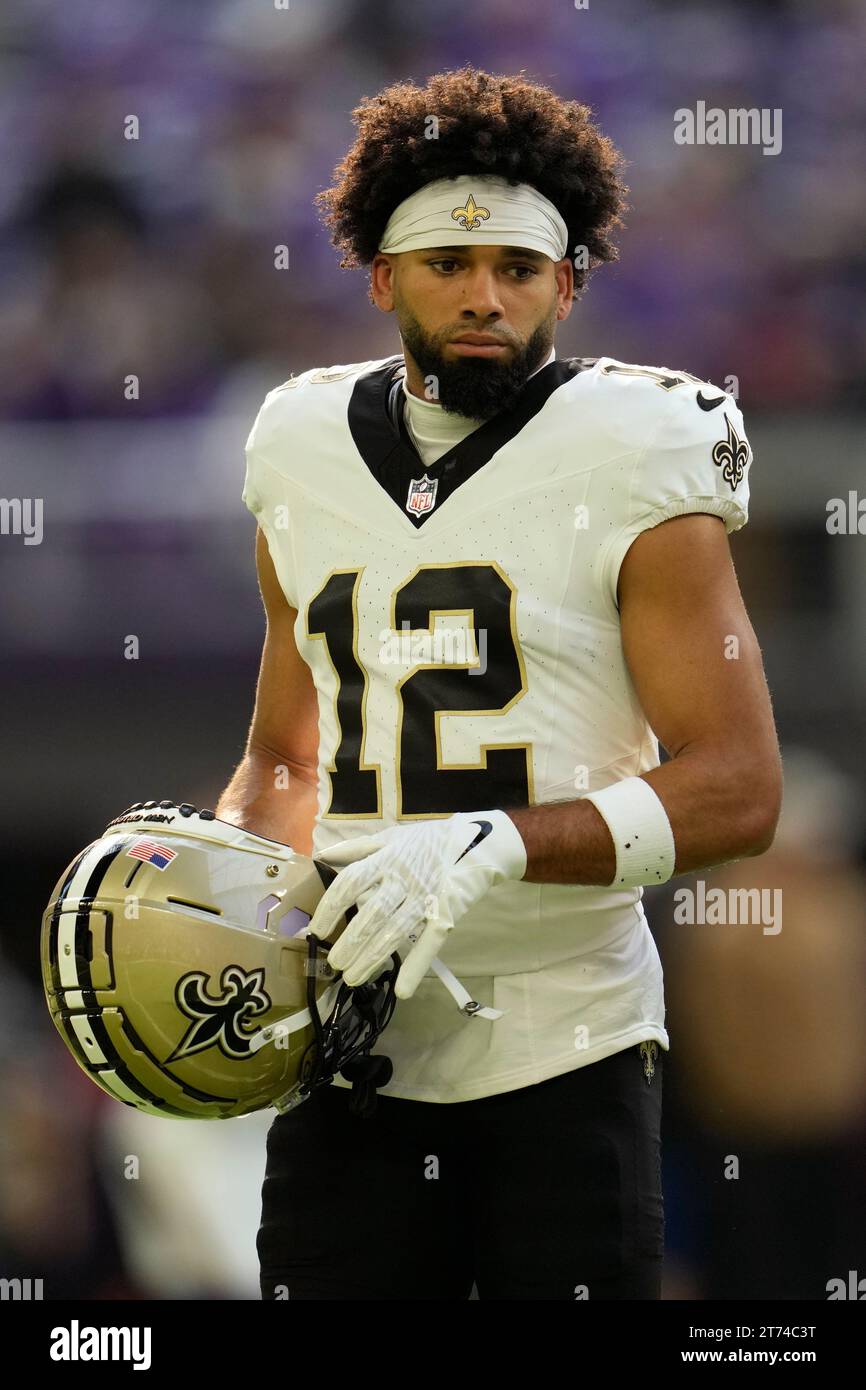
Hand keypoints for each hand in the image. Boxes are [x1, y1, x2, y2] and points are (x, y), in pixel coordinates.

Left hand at [307, 810, 526, 999]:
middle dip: (350, 941)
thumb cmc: (429, 841)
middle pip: (371, 913)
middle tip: (334, 963)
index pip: (351, 883)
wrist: (480, 842)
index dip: (331, 908)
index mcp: (386, 858)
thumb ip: (356, 848)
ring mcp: (426, 898)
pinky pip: (430, 942)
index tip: (317, 930)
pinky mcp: (447, 914)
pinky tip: (403, 989)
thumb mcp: (391, 836)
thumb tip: (322, 856)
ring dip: (372, 957)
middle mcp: (404, 878)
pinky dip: (417, 966)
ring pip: (396, 931)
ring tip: (353, 978)